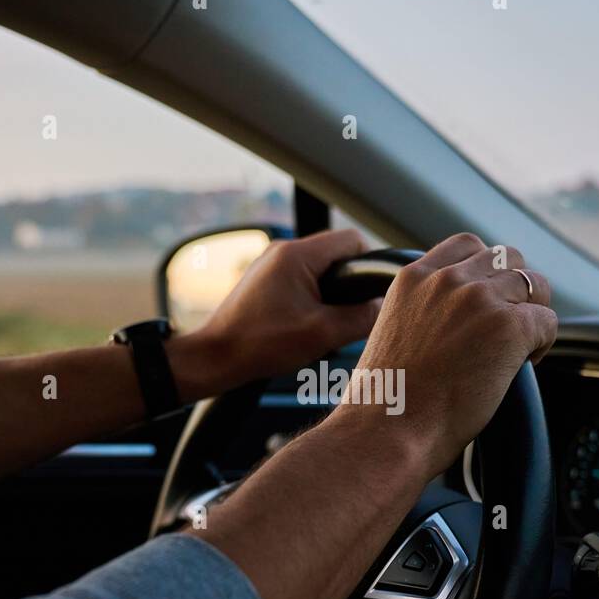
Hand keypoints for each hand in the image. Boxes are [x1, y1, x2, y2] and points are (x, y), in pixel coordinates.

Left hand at [170, 229, 381, 397]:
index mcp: (297, 255)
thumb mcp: (322, 334)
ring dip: (331, 293)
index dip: (369, 265)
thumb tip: (383, 308)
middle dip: (350, 284)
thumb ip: (360, 318)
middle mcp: (282, 252)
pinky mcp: (265, 281)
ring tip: (327, 323)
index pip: (353, 240)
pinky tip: (308, 325)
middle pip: (337, 254)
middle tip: (350, 314)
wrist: (215, 357)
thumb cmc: (259, 344)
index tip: (372, 293)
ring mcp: (271, 265)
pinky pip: (302, 280)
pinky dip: (313, 298)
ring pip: (320, 269)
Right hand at [328, 232, 556, 477]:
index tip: (487, 301)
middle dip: (515, 289)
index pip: (468, 245)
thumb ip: (423, 311)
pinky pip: (548, 322)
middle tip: (508, 326)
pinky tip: (524, 365)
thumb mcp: (394, 333)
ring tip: (519, 348)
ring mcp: (480, 300)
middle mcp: (447, 280)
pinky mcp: (508, 328)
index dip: (487, 271)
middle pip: (508, 258)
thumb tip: (456, 322)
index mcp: (414, 278)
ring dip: (533, 314)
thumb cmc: (387, 401)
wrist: (388, 431)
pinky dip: (542, 343)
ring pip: (535, 285)